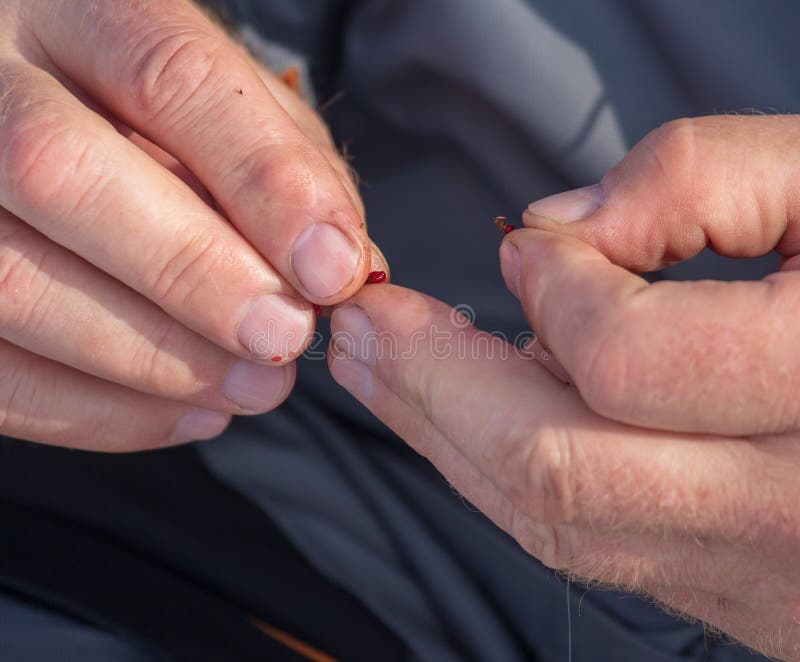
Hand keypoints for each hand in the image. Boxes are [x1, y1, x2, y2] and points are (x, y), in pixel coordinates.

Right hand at [0, 0, 379, 449]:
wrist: (46, 113)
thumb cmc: (163, 117)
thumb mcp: (236, 107)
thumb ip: (292, 169)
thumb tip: (343, 268)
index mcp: (82, 13)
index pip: (171, 75)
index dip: (262, 181)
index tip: (331, 270)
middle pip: (60, 171)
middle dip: (192, 274)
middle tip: (283, 339)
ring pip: (9, 282)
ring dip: (150, 361)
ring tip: (251, 388)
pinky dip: (98, 413)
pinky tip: (188, 413)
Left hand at [328, 116, 799, 659]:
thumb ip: (700, 177)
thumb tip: (557, 228)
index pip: (628, 361)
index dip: (555, 288)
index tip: (528, 246)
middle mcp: (793, 516)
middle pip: (554, 471)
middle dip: (429, 388)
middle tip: (358, 325)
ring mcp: (759, 577)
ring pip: (553, 521)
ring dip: (443, 435)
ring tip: (377, 367)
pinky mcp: (731, 590)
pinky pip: (582, 538)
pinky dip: (500, 469)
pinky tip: (459, 412)